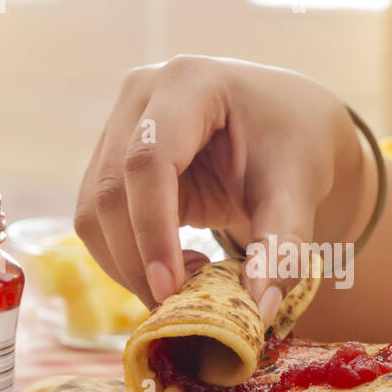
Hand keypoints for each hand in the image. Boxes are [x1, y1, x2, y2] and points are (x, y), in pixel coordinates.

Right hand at [74, 55, 373, 316]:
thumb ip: (281, 247)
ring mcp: (120, 121)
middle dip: (136, 258)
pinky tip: (174, 266)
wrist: (289, 124)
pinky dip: (126, 255)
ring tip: (184, 285)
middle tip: (177, 306)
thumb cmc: (296, 146)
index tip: (171, 289)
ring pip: (93, 209)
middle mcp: (142, 92)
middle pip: (110, 188)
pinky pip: (98, 217)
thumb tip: (258, 309)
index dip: (152, 229)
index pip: (149, 160)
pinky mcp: (112, 155)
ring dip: (126, 263)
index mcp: (192, 82)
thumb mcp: (298, 191)